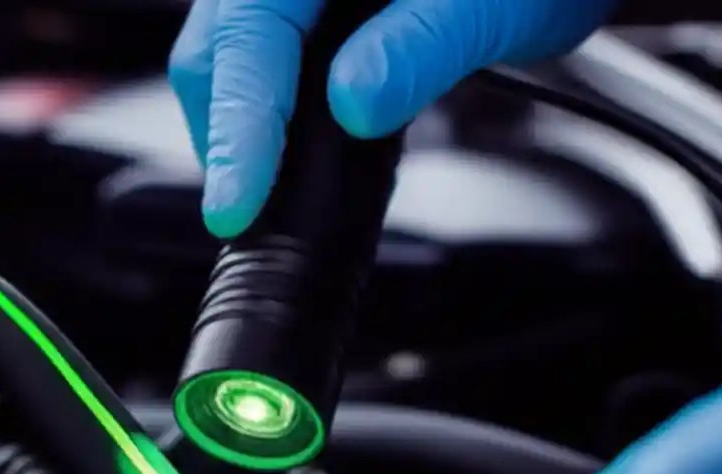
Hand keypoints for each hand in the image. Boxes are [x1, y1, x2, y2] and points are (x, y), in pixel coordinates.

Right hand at [168, 0, 617, 238]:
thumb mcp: (500, 6)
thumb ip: (424, 46)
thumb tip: (353, 103)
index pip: (252, 30)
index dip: (239, 123)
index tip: (236, 203)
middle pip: (221, 38)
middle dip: (225, 124)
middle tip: (248, 205)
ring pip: (230, 42)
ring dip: (240, 111)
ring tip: (265, 178)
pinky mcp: (313, 6)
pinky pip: (263, 42)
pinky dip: (266, 92)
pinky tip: (296, 132)